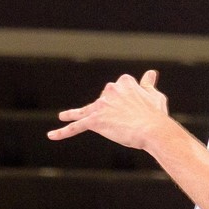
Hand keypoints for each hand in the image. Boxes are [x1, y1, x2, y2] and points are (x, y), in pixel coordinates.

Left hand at [48, 71, 171, 150]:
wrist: (153, 130)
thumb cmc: (156, 115)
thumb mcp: (154, 96)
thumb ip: (148, 84)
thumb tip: (151, 73)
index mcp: (124, 82)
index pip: (117, 88)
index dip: (122, 100)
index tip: (131, 107)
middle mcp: (110, 90)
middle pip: (102, 100)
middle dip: (107, 110)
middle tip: (124, 122)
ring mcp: (101, 105)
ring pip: (84, 111)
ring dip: (74, 114)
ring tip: (63, 116)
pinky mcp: (94, 121)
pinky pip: (76, 126)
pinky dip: (63, 132)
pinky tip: (52, 135)